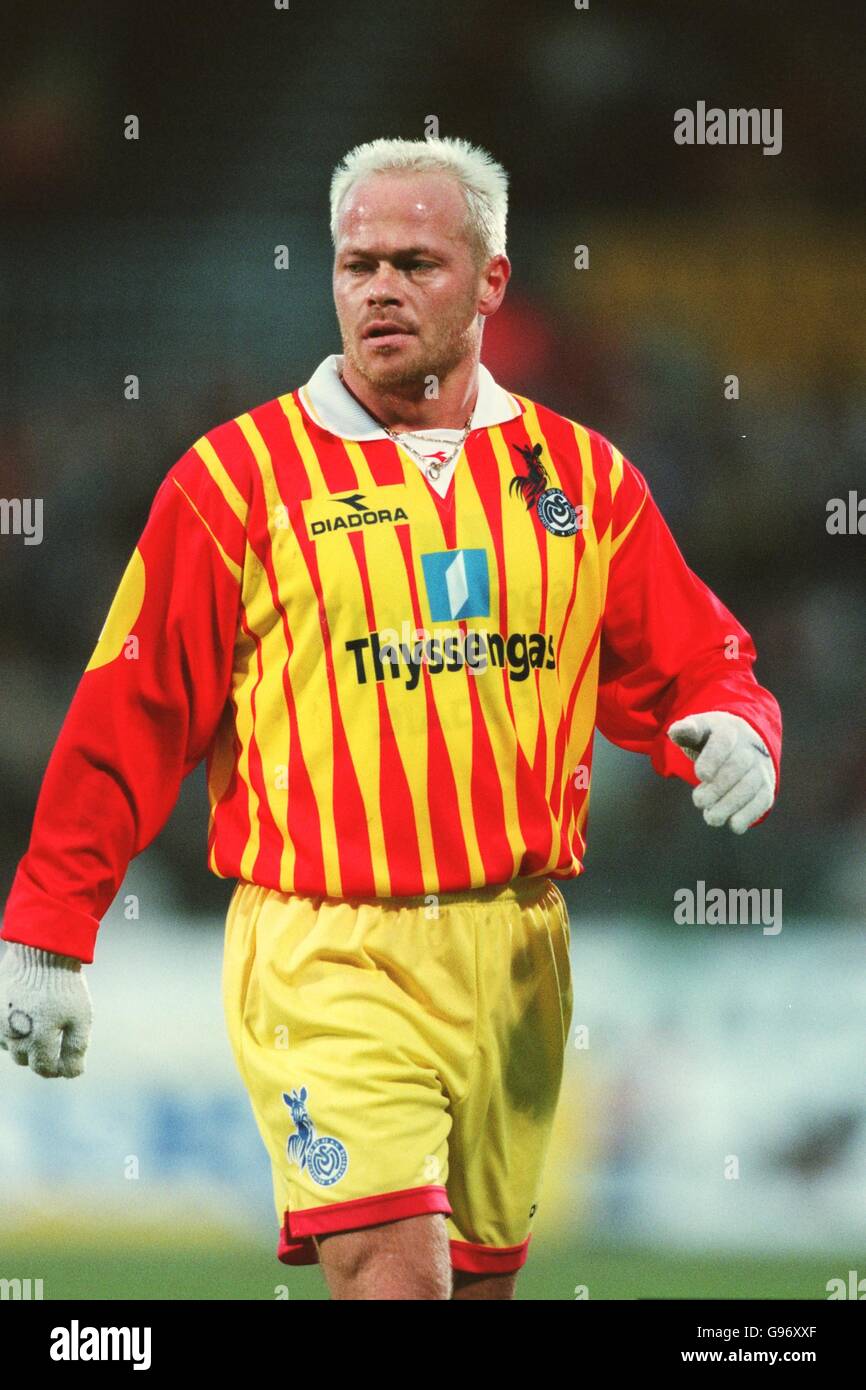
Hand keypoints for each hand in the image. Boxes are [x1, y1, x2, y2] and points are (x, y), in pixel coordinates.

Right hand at [0, 942, 92, 1076]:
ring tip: (41, 1027)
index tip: (66, 1061)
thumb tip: (72, 1074)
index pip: (44, 1069)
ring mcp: (1, 1024)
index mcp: (39, 1040)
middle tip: (55, 1042)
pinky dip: (13, 1032)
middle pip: (26, 1060)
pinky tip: (27, 1019)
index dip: (57, 1069)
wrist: (41, 952)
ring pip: (11, 1047)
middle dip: (40, 1057)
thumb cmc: (65, 985)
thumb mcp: (80, 1017)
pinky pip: (1, 1033)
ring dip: (25, 1045)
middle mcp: (15, 1036)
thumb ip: (76, 1049)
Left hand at [667, 710, 775, 833]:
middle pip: (737, 766)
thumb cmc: (711, 741)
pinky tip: (733, 824)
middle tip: (699, 801)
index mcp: (728, 730)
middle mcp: (749, 748)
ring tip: (711, 817)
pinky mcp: (766, 787)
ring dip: (730, 805)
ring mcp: (760, 767)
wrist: (741, 745)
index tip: (701, 775)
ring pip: (750, 786)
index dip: (712, 759)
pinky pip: (763, 800)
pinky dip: (749, 815)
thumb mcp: (697, 732)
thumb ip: (686, 732)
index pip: (723, 741)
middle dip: (717, 788)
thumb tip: (676, 731)